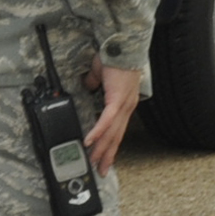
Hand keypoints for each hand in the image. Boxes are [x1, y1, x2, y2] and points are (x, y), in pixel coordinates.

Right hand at [81, 54, 140, 176]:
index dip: (111, 144)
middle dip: (107, 155)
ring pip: (112, 132)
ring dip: (102, 149)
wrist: (123, 45)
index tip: (106, 158)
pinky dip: (98, 132)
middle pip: (116, 136)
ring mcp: (123, 104)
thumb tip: (88, 85)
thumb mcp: (100, 73)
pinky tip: (90, 142)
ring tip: (94, 162)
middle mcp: (126, 107)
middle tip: (100, 170)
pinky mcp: (117, 99)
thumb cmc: (114, 57)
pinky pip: (106, 120)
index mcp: (123, 103)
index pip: (117, 129)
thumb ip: (94, 82)